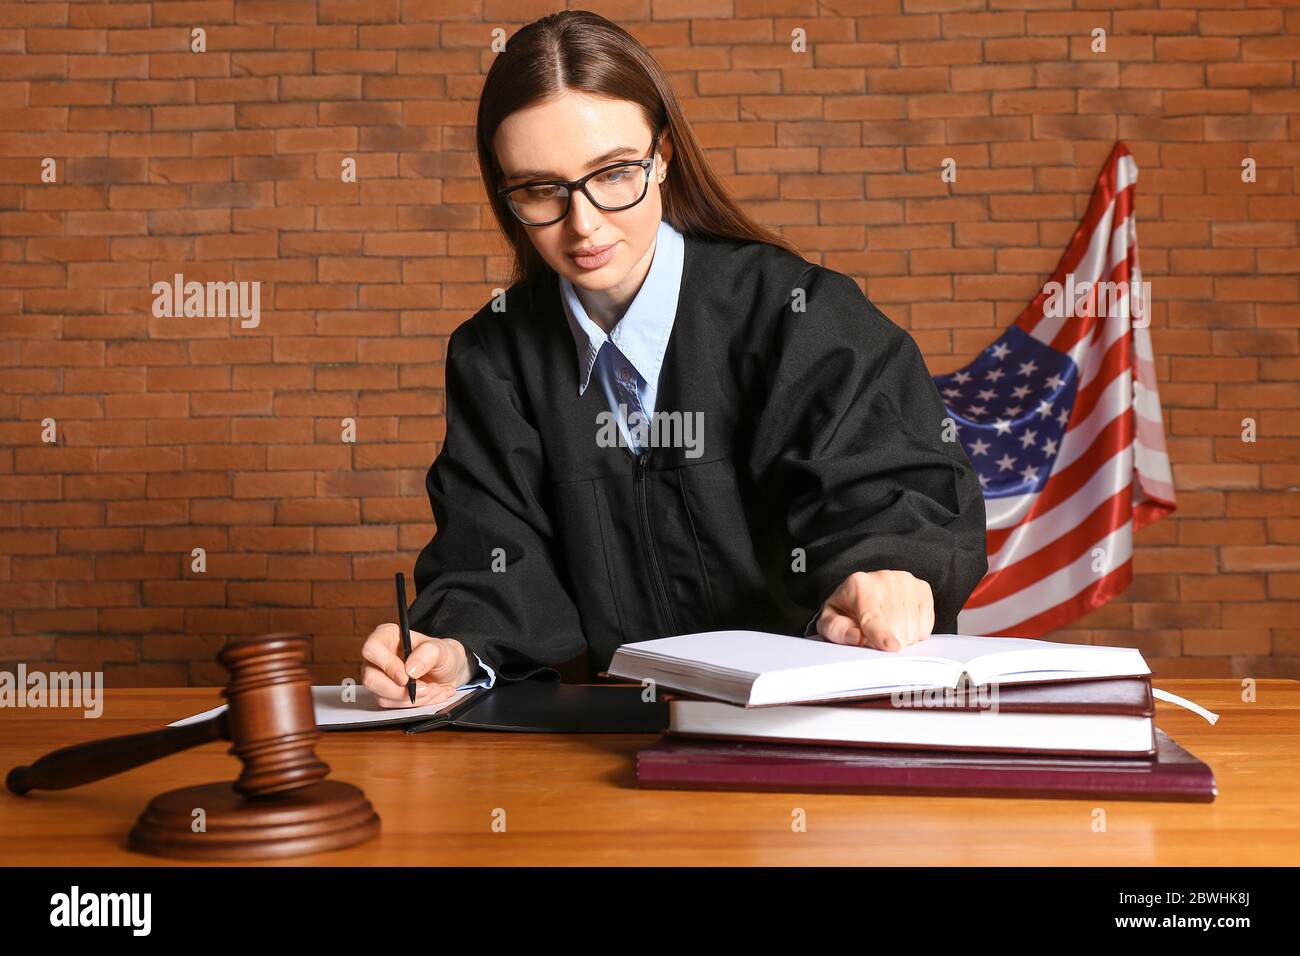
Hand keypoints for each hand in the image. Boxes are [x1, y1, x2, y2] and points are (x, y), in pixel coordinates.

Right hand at [360, 623, 472, 707]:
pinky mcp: (384, 693)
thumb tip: (410, 669)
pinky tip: (427, 694)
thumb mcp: (443, 650)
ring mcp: (379, 676)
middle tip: (424, 688)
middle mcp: (378, 656)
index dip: (387, 665)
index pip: (372, 649)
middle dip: (400, 690)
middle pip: (371, 678)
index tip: (406, 677)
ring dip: (410, 698)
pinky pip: (392, 705)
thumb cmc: (442, 655)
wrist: (449, 672)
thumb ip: (429, 654)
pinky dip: (412, 703)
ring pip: (381, 696)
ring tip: (431, 689)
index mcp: (387, 636)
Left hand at [815, 570, 934, 650]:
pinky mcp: (922, 588)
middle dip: (886, 644)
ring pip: (912, 628)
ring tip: (886, 629)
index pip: (872, 617)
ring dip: (902, 639)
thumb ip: (839, 631)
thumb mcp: (831, 623)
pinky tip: (901, 624)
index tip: (892, 647)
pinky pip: (926, 625)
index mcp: (858, 585)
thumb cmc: (845, 611)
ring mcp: (906, 581)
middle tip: (874, 638)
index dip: (882, 634)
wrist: (860, 593)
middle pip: (895, 628)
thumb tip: (858, 638)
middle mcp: (884, 578)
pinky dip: (915, 633)